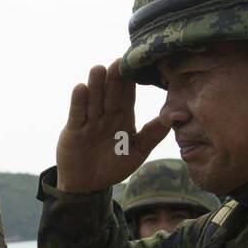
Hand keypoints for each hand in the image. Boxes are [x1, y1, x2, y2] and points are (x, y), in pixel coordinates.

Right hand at [56, 60, 168, 193]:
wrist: (87, 185)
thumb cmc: (113, 167)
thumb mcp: (137, 152)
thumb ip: (152, 135)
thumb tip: (173, 117)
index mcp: (122, 118)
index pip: (127, 97)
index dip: (131, 83)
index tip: (137, 66)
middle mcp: (105, 116)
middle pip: (110, 94)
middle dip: (114, 79)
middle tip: (119, 62)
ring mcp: (89, 121)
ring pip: (93, 100)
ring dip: (96, 85)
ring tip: (99, 69)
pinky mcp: (74, 130)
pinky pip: (77, 114)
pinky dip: (78, 102)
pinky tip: (81, 88)